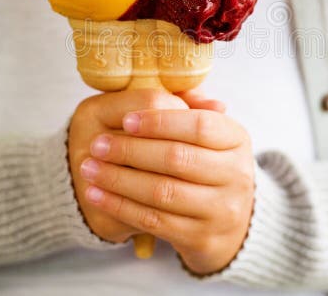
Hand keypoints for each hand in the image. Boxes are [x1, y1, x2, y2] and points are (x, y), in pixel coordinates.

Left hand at [80, 90, 254, 274]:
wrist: (232, 224)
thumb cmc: (210, 167)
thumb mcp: (211, 136)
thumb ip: (189, 108)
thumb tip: (176, 91)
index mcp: (237, 140)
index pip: (200, 125)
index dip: (161, 122)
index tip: (126, 120)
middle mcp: (237, 174)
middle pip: (178, 158)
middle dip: (130, 150)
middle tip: (96, 145)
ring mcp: (222, 209)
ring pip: (162, 192)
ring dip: (119, 180)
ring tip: (90, 169)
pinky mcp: (202, 237)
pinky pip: (154, 221)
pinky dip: (120, 206)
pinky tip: (97, 195)